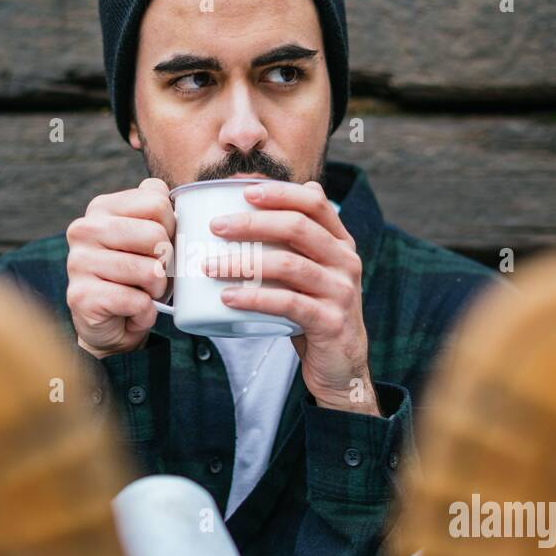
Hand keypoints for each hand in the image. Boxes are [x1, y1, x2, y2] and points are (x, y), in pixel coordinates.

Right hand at [65, 178, 174, 358]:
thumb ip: (159, 211)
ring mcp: (78, 262)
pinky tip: (132, 312)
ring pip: (149, 271)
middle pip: (155, 235)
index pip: (157, 201)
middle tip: (154, 275)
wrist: (112, 325)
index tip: (161, 245)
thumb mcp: (151, 237)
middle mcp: (84, 229)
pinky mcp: (81, 296)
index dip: (172, 227)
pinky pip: (136, 301)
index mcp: (102, 207)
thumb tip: (173, 197)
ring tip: (144, 293)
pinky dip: (145, 312)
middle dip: (167, 262)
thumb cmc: (138, 277)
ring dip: (157, 289)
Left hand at [204, 179, 381, 416]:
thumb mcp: (311, 271)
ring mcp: (341, 292)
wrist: (341, 365)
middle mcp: (346, 261)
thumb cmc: (316, 311)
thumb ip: (296, 239)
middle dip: (253, 222)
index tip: (243, 190)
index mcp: (340, 242)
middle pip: (298, 227)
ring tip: (210, 265)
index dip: (279, 192)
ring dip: (244, 262)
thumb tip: (267, 194)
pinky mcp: (330, 321)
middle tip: (216, 227)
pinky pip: (288, 303)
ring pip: (289, 264)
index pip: (314, 203)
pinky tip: (228, 298)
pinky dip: (254, 298)